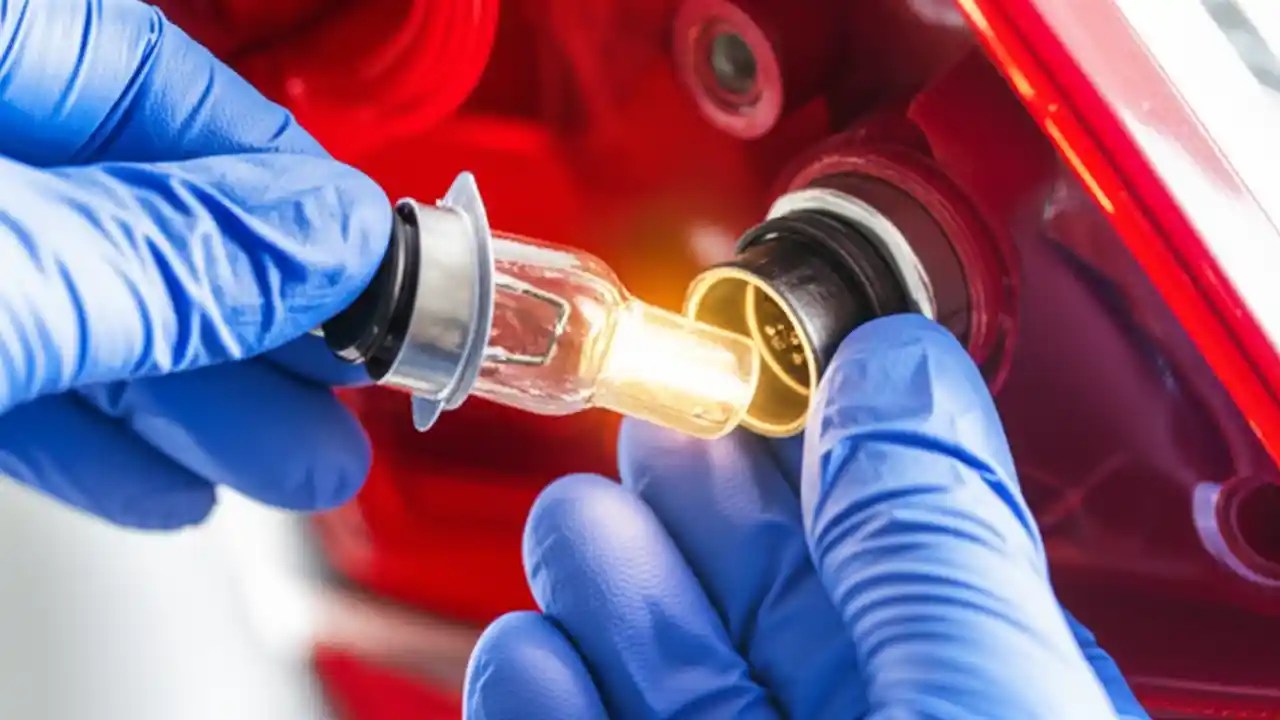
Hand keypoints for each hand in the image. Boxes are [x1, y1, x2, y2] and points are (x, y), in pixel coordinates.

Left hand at [0, 0, 390, 528]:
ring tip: (301, 466)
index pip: (155, 81)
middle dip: (260, 332)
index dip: (287, 185)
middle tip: (360, 397)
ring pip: (73, 310)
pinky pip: (3, 377)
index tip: (377, 270)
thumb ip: (163, 256)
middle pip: (131, 216)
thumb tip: (332, 241)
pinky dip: (87, 442)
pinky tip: (168, 487)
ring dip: (199, 406)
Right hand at [464, 315, 1149, 718]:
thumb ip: (928, 530)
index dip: (805, 461)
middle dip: (687, 507)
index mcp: (972, 700)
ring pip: (655, 675)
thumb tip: (899, 367)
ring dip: (601, 587)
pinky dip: (537, 699)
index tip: (750, 385)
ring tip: (571, 518)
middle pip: (753, 610)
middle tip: (646, 425)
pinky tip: (530, 651)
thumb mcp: (988, 687)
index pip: (876, 556)